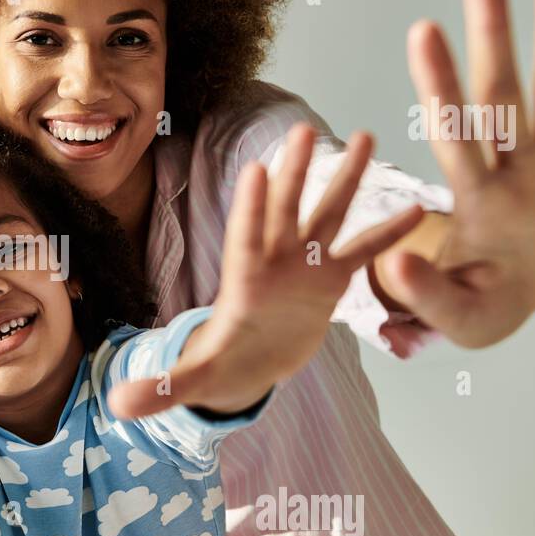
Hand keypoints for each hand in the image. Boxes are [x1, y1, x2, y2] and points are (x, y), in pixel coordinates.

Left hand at [109, 125, 424, 418]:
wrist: (251, 363)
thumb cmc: (221, 364)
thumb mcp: (193, 379)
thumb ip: (162, 388)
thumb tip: (116, 405)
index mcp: (243, 280)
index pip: (244, 239)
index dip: (250, 209)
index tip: (255, 169)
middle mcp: (274, 263)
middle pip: (284, 211)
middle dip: (293, 174)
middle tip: (301, 130)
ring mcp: (305, 267)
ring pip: (327, 216)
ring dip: (345, 180)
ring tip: (366, 137)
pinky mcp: (330, 282)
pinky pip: (363, 253)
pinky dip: (387, 235)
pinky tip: (417, 208)